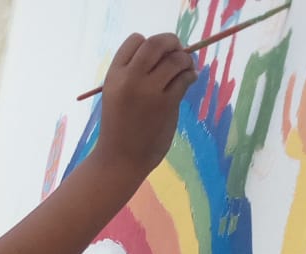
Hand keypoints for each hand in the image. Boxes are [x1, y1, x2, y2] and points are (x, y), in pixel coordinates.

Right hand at [95, 33, 195, 184]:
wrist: (120, 160)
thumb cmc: (119, 129)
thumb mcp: (117, 96)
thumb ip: (134, 75)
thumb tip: (167, 54)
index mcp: (115, 75)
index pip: (135, 41)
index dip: (148, 43)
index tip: (156, 55)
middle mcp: (130, 79)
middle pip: (156, 44)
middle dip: (171, 42)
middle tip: (179, 50)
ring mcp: (149, 91)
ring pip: (175, 60)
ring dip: (185, 60)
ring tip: (187, 67)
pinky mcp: (166, 104)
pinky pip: (184, 79)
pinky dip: (191, 76)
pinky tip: (191, 79)